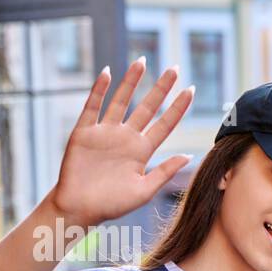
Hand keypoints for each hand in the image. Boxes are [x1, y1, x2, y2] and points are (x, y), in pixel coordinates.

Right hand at [50, 58, 194, 227]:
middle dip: (161, 88)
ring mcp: (105, 133)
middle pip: (147, 107)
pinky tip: (107, 73)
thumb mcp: (144, 190)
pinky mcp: (84, 132)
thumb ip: (165, 171)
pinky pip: (92, 106)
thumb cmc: (112, 204)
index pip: (165, 124)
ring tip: (142, 61)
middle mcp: (126, 138)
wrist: (79, 209)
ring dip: (131, 82)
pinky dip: (99, 90)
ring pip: (121, 101)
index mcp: (142, 152)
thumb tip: (188, 155)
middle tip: (175, 68)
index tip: (192, 90)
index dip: (178, 108)